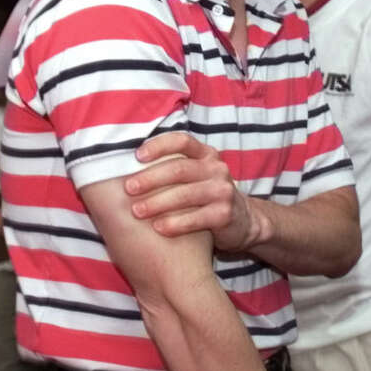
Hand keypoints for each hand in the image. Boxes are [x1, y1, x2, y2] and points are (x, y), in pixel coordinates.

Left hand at [125, 133, 257, 251]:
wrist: (243, 221)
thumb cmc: (206, 197)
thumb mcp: (196, 176)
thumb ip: (173, 168)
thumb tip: (128, 166)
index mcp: (206, 154)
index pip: (181, 141)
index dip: (158, 146)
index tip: (136, 157)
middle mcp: (216, 169)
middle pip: (179, 169)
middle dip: (150, 179)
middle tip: (128, 189)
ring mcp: (223, 191)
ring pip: (185, 194)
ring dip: (157, 203)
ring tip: (136, 211)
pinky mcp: (225, 214)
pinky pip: (196, 218)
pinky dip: (175, 223)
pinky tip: (158, 228)